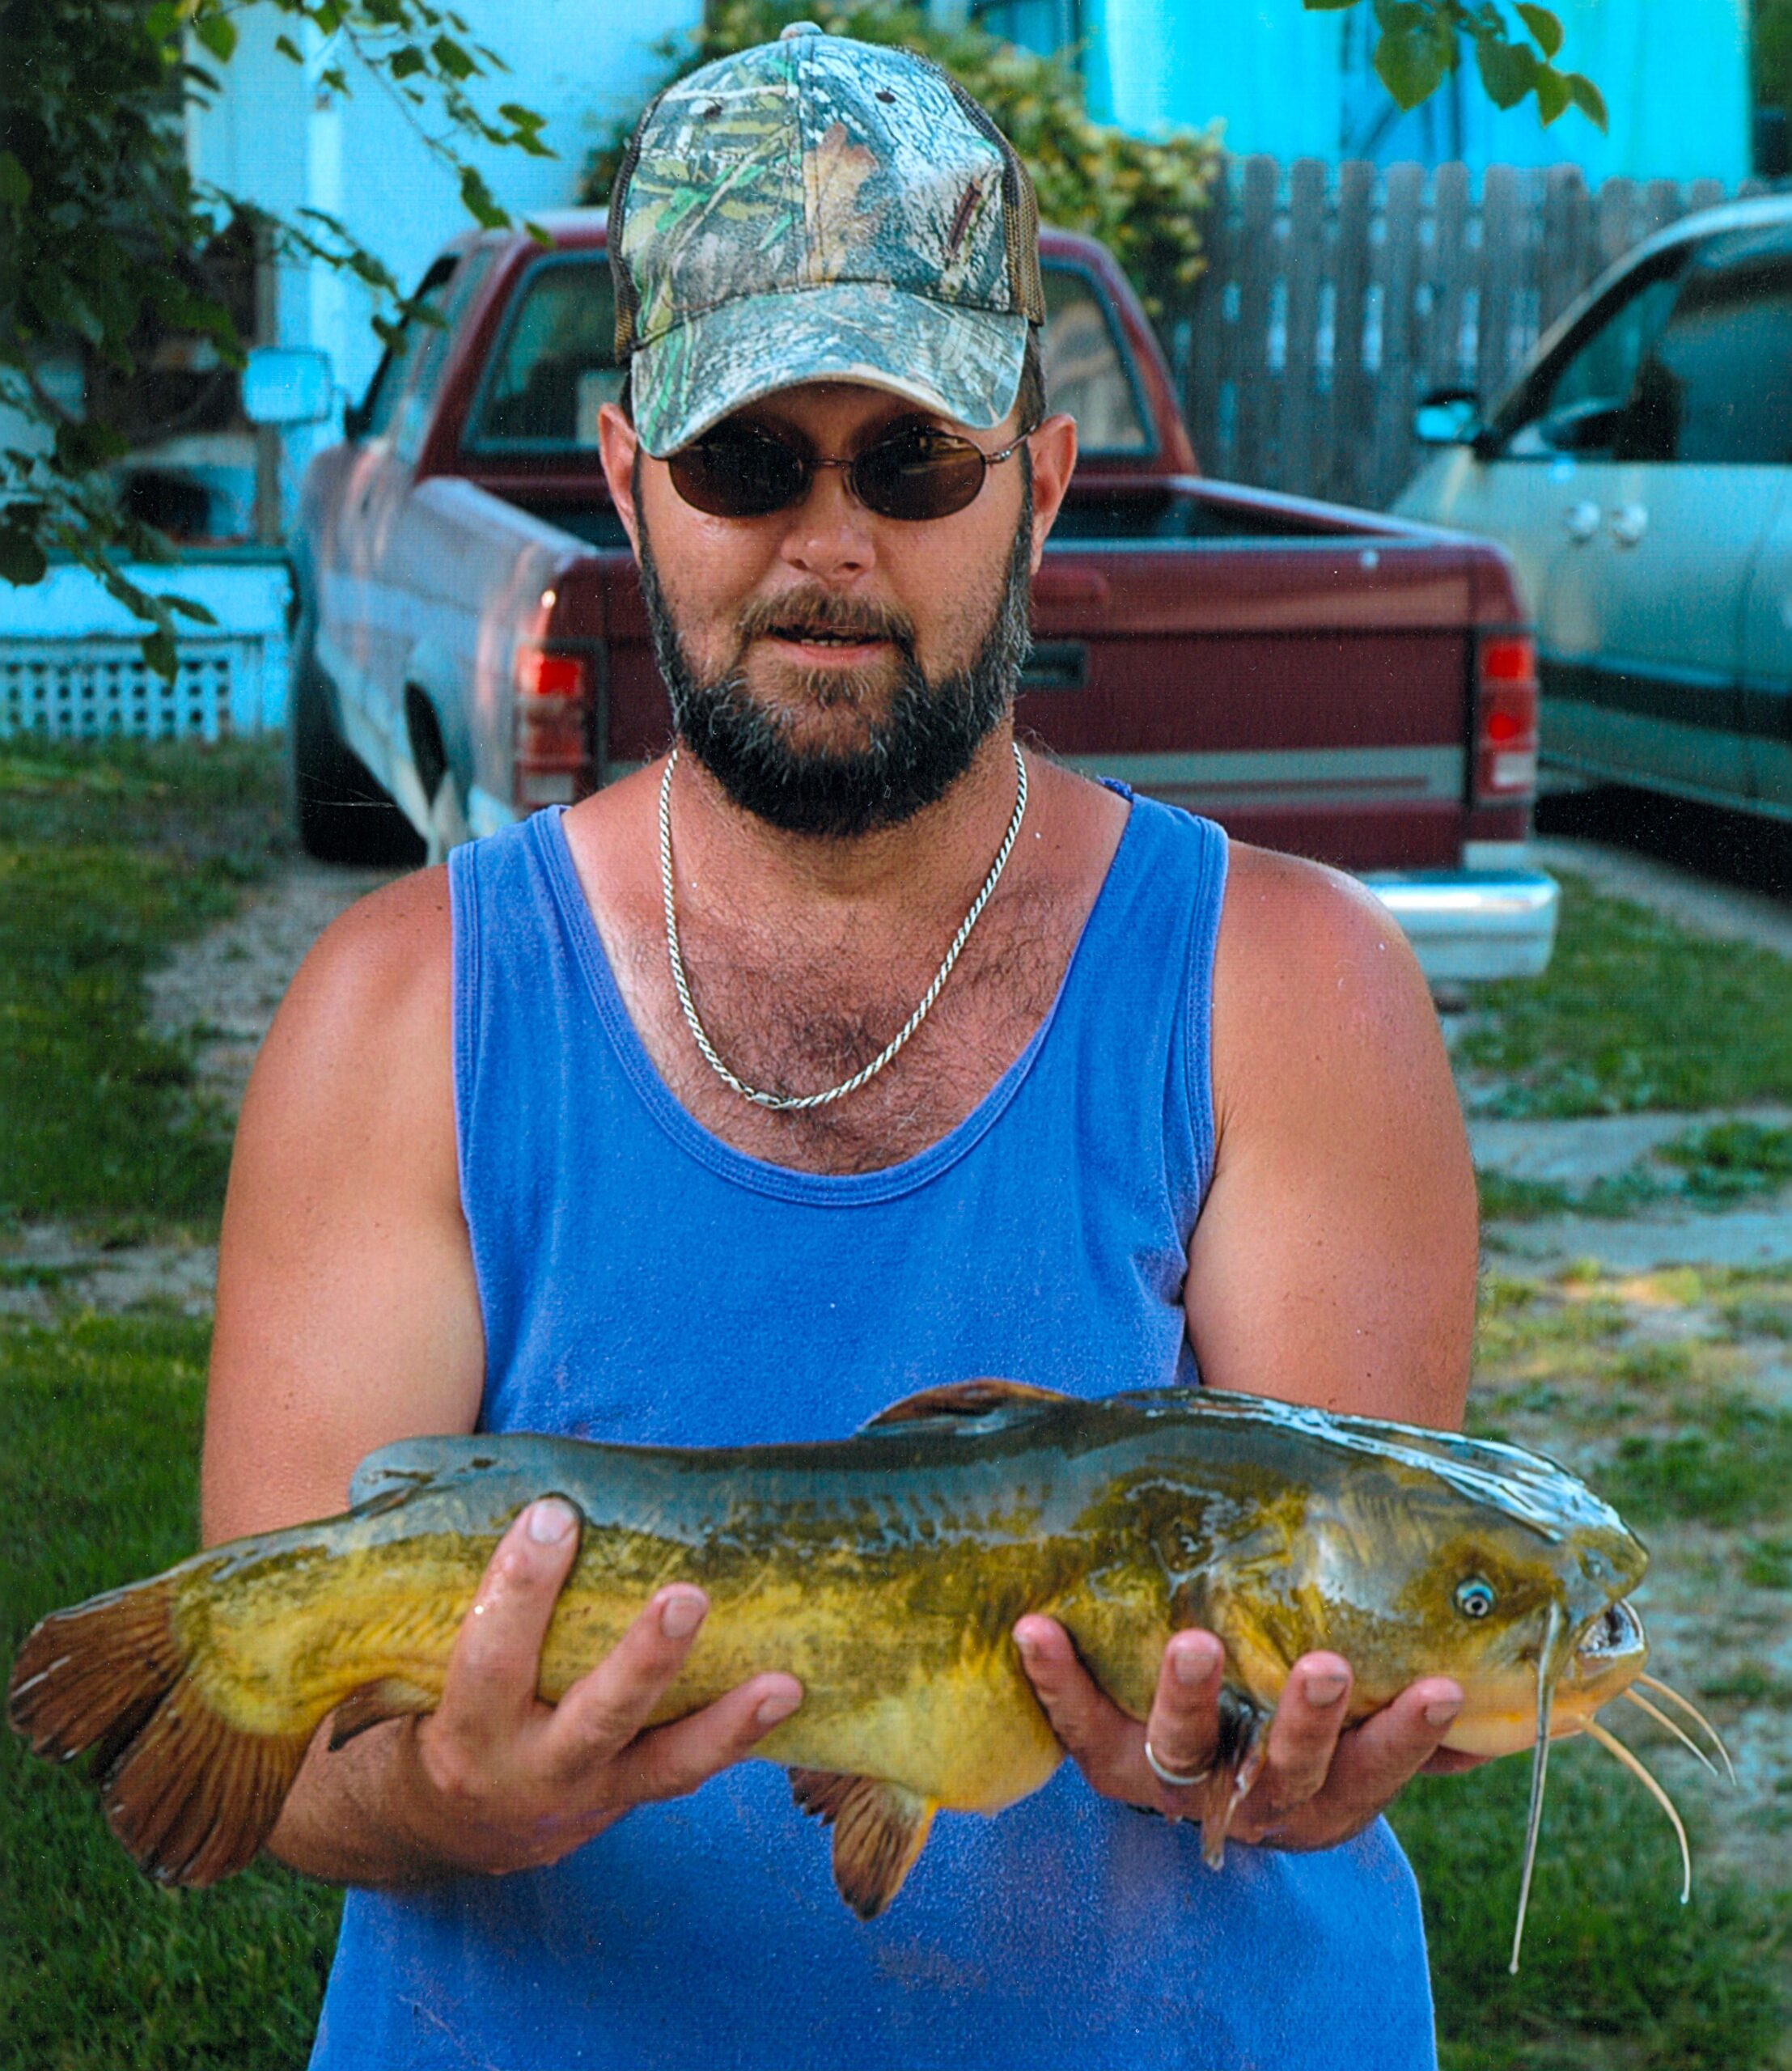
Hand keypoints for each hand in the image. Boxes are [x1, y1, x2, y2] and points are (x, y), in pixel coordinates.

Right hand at [391, 1497, 802, 1874]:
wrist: (453, 1825)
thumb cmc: (445, 1712)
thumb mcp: (427, 1671)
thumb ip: (462, 1601)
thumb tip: (517, 1488)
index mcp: (466, 1731)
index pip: (489, 1655)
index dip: (518, 1587)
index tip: (552, 1513)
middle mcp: (531, 1771)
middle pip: (594, 1717)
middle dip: (643, 1660)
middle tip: (686, 1597)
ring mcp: (590, 1794)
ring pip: (662, 1762)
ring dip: (724, 1722)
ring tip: (781, 1683)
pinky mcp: (630, 1802)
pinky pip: (687, 1772)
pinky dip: (737, 1737)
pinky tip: (787, 1695)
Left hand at [1013, 1616, 1465, 1852]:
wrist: (1185, 1770)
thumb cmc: (1291, 1718)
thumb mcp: (1355, 1724)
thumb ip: (1412, 1698)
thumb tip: (1520, 1659)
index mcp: (1323, 1795)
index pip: (1375, 1772)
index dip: (1409, 1735)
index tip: (1442, 1687)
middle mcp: (1248, 1802)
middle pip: (1283, 1771)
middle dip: (1309, 1721)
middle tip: (1328, 1666)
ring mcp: (1171, 1786)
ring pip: (1180, 1754)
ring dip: (1187, 1698)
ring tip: (1193, 1640)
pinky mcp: (1103, 1760)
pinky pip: (1075, 1721)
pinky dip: (1055, 1676)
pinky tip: (1036, 1626)